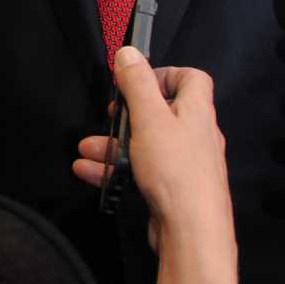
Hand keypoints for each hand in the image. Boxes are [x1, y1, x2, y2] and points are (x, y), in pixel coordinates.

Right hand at [74, 49, 232, 255]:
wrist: (192, 230)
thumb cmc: (176, 171)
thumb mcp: (149, 119)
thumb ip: (137, 84)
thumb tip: (130, 53)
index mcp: (196, 112)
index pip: (191, 78)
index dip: (164, 73)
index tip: (136, 80)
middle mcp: (195, 135)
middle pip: (161, 112)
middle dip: (127, 114)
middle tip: (110, 115)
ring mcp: (184, 163)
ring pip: (145, 144)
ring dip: (114, 144)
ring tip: (87, 150)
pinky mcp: (172, 187)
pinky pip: (141, 170)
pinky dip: (116, 169)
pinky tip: (91, 172)